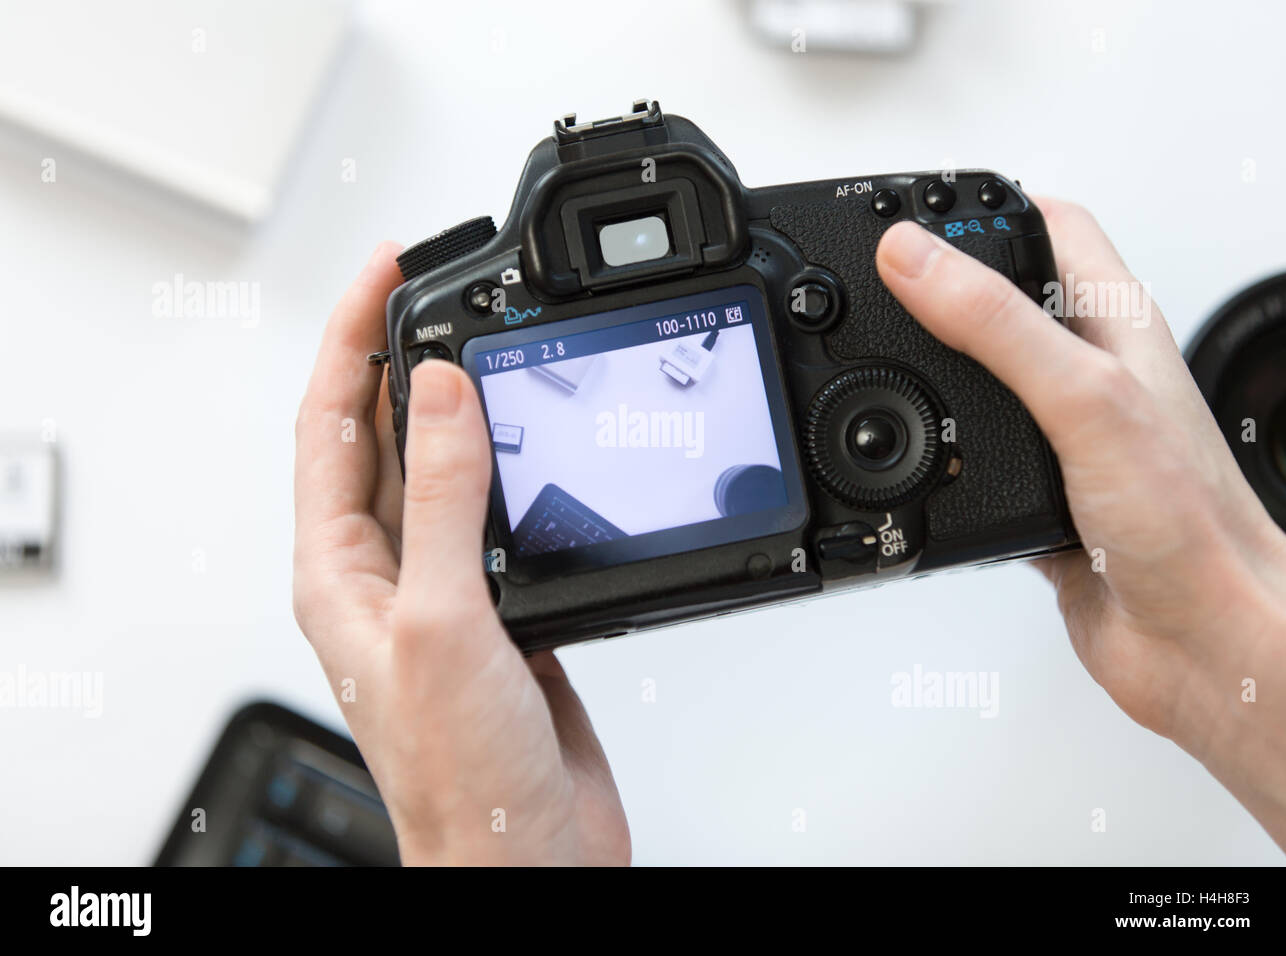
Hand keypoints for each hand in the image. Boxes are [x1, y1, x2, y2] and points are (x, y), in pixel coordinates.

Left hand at [292, 243, 629, 864]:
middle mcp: (385, 574)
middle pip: (382, 434)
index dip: (352, 338)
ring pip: (444, 468)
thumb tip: (443, 391)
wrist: (527, 856)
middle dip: (403, 354)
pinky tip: (536, 442)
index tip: (387, 270)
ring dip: (461, 403)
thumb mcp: (443, 621)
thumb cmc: (461, 778)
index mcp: (341, 572)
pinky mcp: (500, 607)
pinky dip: (514, 463)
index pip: (330, 424)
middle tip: (438, 286)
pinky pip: (495, 511)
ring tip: (489, 340)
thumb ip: (445, 502)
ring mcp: (444, 589)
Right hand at [877, 205, 1285, 860]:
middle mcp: (1089, 376)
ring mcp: (1063, 438)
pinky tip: (916, 462)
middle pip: (1006, 302)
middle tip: (885, 279)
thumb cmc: (1187, 522)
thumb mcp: (1082, 397)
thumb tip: (914, 257)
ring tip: (886, 358)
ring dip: (934, 376)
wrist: (1201, 642)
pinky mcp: (1038, 500)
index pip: (1054, 227)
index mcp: (1114, 326)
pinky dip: (939, 458)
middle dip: (942, 287)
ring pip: (983, 385)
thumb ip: (995, 323)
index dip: (985, 208)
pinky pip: (975, 462)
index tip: (918, 211)